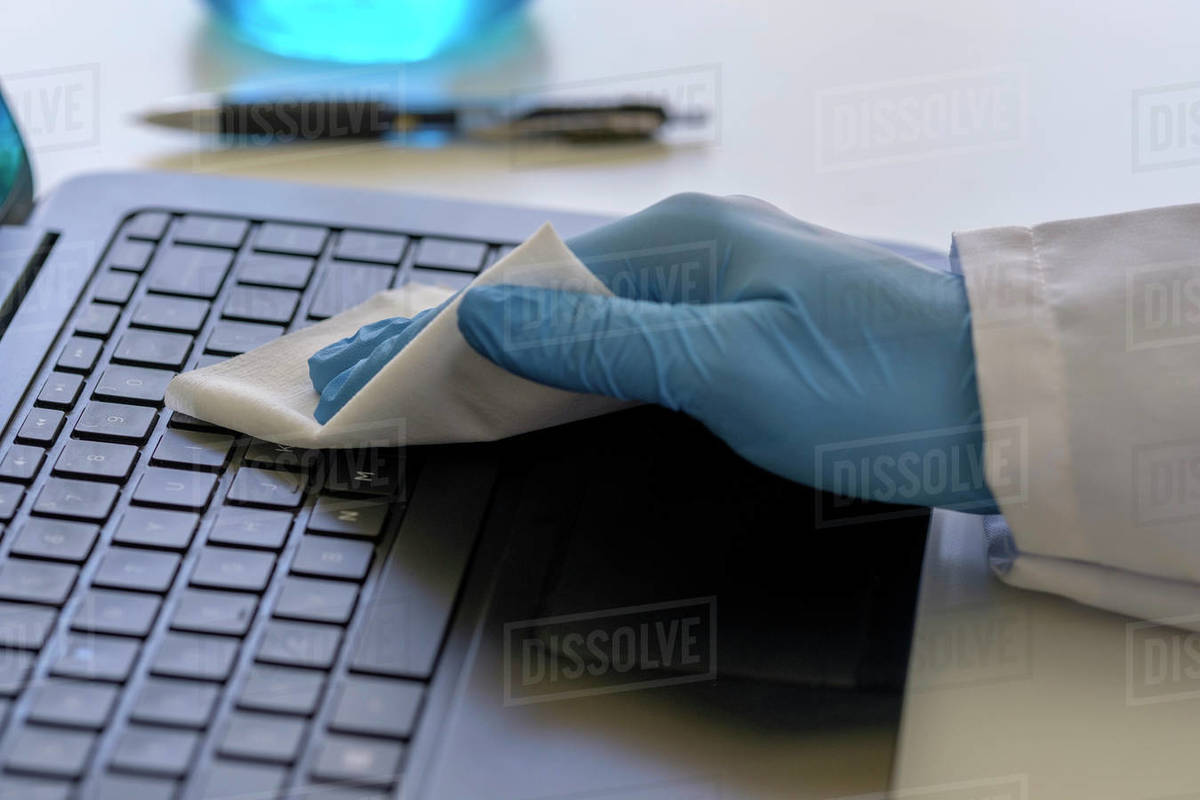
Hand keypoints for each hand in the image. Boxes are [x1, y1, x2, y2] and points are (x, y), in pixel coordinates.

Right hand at [311, 193, 995, 510]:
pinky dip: (587, 364)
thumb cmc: (880, 384)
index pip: (532, 283)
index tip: (384, 367)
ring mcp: (726, 277)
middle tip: (398, 385)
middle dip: (478, 338)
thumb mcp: (728, 370)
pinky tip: (559, 388)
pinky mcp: (751, 314)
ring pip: (596, 315)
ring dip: (528, 354)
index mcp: (684, 240)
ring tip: (451, 389)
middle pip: (557, 294)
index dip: (454, 330)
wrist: (1004, 397)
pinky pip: (641, 333)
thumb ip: (603, 344)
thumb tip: (491, 318)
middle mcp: (699, 242)